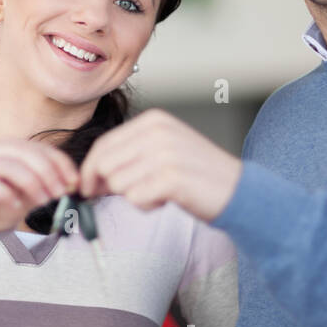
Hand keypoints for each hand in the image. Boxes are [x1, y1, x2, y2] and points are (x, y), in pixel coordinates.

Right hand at [0, 138, 78, 232]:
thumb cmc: (0, 205)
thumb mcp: (30, 194)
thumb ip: (48, 185)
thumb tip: (72, 182)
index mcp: (5, 146)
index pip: (37, 147)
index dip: (59, 162)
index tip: (74, 181)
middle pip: (23, 153)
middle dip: (46, 173)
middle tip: (59, 193)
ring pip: (6, 166)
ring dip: (30, 184)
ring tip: (42, 201)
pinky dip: (5, 195)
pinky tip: (15, 207)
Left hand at [79, 109, 242, 221]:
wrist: (239, 191)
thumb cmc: (196, 176)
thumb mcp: (161, 152)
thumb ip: (127, 157)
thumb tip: (88, 178)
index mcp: (154, 120)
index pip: (104, 144)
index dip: (90, 170)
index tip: (87, 188)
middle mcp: (158, 131)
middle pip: (104, 164)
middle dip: (107, 186)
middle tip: (129, 194)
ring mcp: (165, 153)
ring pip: (117, 183)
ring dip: (133, 196)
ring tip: (159, 192)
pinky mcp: (171, 178)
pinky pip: (134, 198)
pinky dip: (146, 206)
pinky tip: (166, 199)